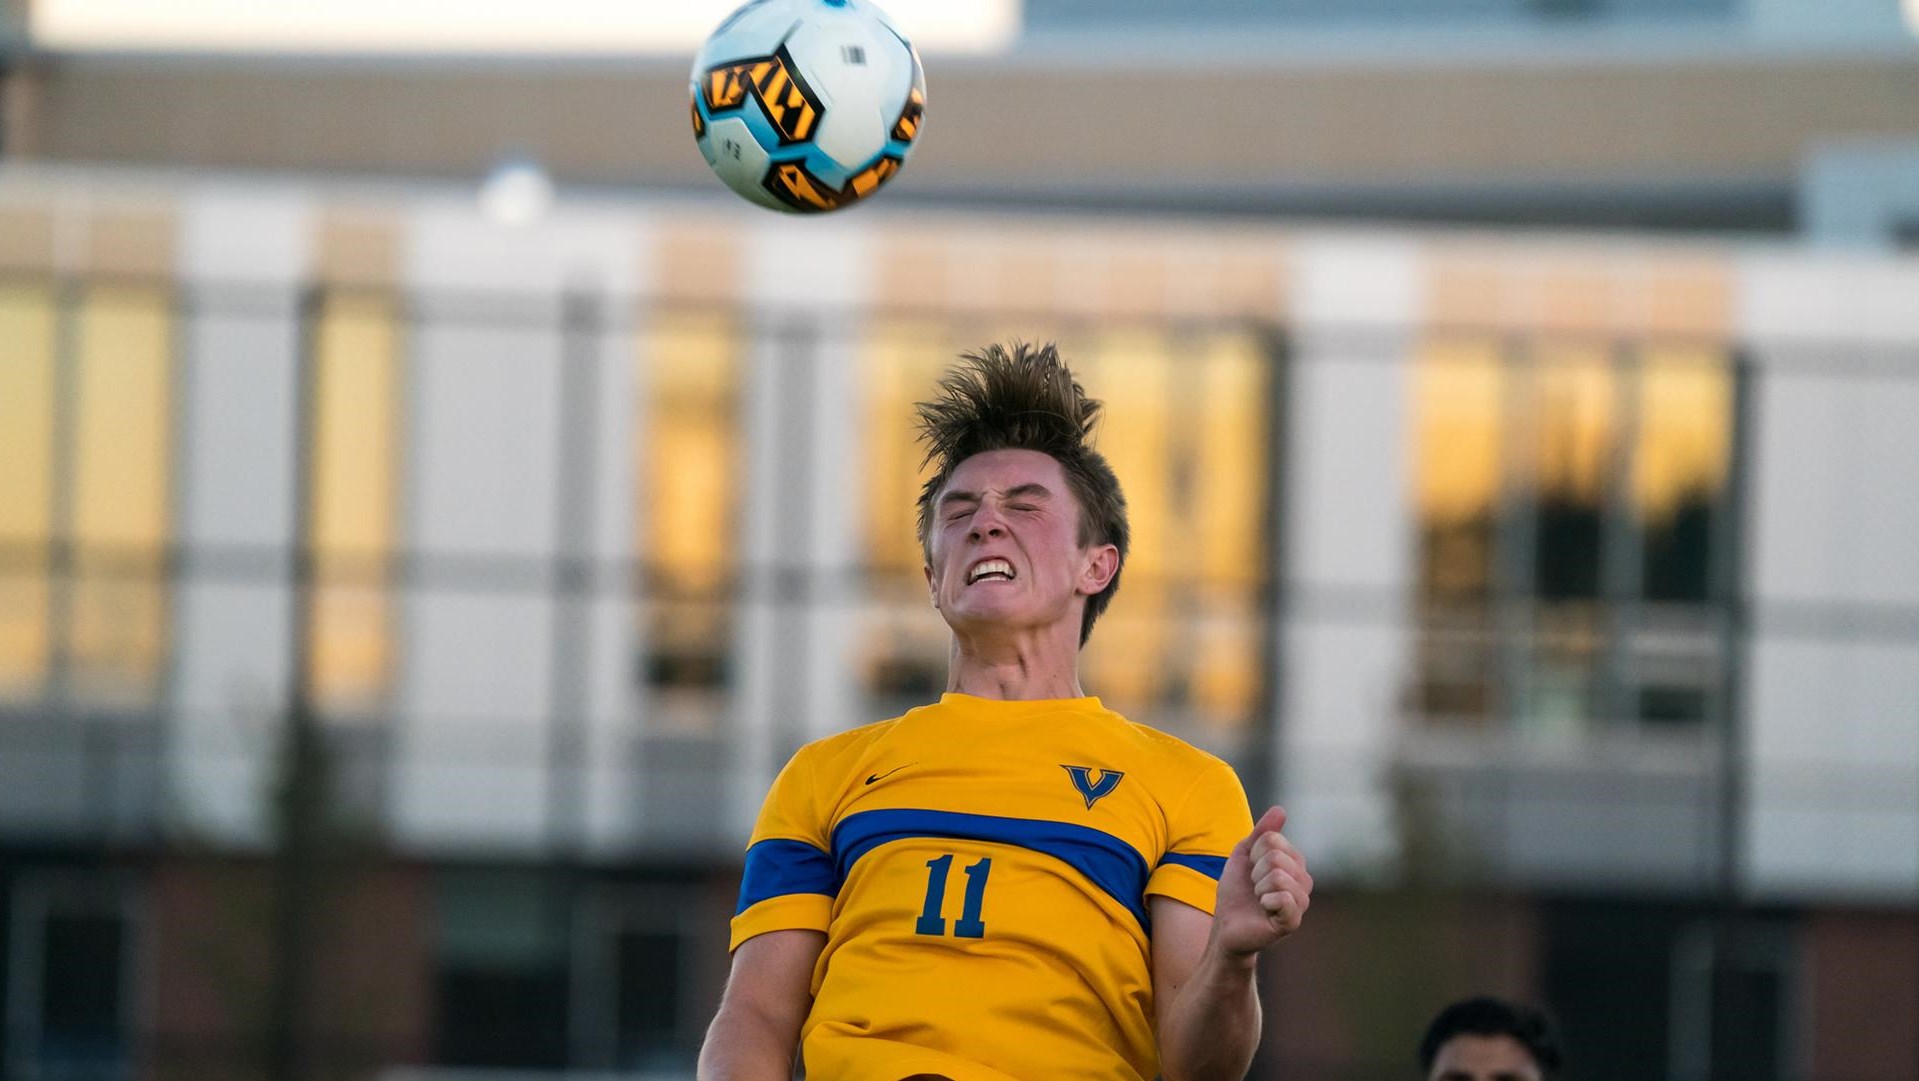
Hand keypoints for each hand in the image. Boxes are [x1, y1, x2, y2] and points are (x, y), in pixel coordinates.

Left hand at [1210, 805, 1310, 957]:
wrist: (1226, 925)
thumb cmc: (1236, 891)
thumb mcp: (1244, 856)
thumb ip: (1261, 833)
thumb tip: (1280, 809)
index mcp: (1294, 863)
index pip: (1274, 840)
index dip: (1254, 854)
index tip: (1251, 870)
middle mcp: (1304, 881)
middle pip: (1276, 856)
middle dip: (1255, 871)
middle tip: (1253, 887)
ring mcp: (1300, 902)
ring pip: (1279, 876)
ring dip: (1258, 888)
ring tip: (1258, 899)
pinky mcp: (1293, 921)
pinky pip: (1284, 898)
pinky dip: (1266, 901)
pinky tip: (1264, 910)